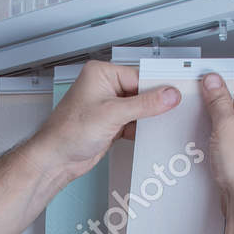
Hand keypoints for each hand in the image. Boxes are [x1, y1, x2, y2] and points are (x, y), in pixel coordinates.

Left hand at [29, 60, 180, 180]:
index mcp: (101, 73)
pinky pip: (134, 121)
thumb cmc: (68, 132)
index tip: (177, 94)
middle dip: (154, 103)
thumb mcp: (112, 114)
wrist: (56, 159)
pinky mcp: (111, 123)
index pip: (139, 75)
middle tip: (172, 110)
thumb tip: (168, 95)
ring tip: (159, 124)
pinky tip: (147, 133)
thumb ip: (144, 104)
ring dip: (148, 118)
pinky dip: (141, 128)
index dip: (158, 87)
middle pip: (141, 91)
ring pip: (139, 108)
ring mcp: (108, 106)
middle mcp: (104, 86)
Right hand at [196, 72, 233, 220]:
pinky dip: (223, 134)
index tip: (209, 84)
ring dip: (221, 120)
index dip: (226, 82)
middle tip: (206, 105)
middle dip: (222, 102)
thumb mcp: (226, 125)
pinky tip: (213, 141)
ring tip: (210, 127)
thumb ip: (218, 99)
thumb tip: (213, 82)